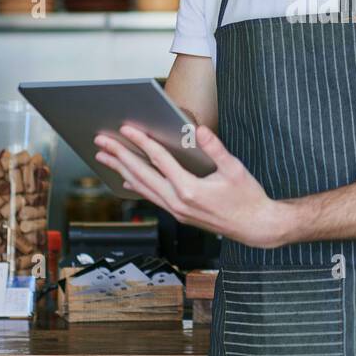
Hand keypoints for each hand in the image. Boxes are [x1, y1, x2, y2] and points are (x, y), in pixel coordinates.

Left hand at [93, 123, 293, 248]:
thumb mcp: (234, 169)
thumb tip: (198, 130)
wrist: (255, 227)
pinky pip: (151, 197)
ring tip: (104, 158)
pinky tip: (126, 180)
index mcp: (190, 189)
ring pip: (142, 188)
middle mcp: (178, 202)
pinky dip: (136, 186)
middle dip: (119, 156)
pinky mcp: (178, 214)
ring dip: (122, 170)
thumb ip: (215, 148)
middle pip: (142, 175)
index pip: (159, 160)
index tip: (126, 129)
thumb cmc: (247, 198)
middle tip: (101, 142)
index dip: (141, 142)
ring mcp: (176, 210)